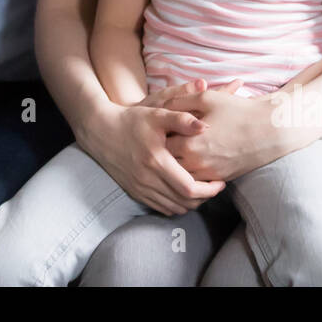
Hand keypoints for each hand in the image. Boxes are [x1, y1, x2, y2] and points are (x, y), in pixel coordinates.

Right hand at [79, 83, 227, 215]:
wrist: (101, 131)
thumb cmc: (131, 120)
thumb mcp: (156, 113)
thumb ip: (181, 119)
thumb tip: (206, 125)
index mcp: (156, 161)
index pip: (189, 188)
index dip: (209, 190)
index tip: (220, 182)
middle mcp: (148, 179)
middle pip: (184, 202)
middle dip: (204, 198)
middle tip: (215, 186)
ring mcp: (140, 188)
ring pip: (174, 208)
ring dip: (192, 203)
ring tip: (202, 189)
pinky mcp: (135, 192)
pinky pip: (161, 207)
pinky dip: (176, 204)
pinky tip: (183, 193)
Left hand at [164, 85, 286, 182]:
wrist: (270, 129)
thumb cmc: (238, 110)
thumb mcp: (207, 98)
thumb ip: (180, 101)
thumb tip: (162, 106)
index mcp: (189, 144)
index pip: (161, 143)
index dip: (159, 133)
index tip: (161, 124)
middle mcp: (196, 164)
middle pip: (168, 162)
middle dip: (165, 150)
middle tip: (166, 136)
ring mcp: (209, 174)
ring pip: (181, 174)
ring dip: (177, 163)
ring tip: (178, 147)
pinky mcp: (221, 178)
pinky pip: (197, 181)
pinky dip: (191, 172)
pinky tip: (193, 157)